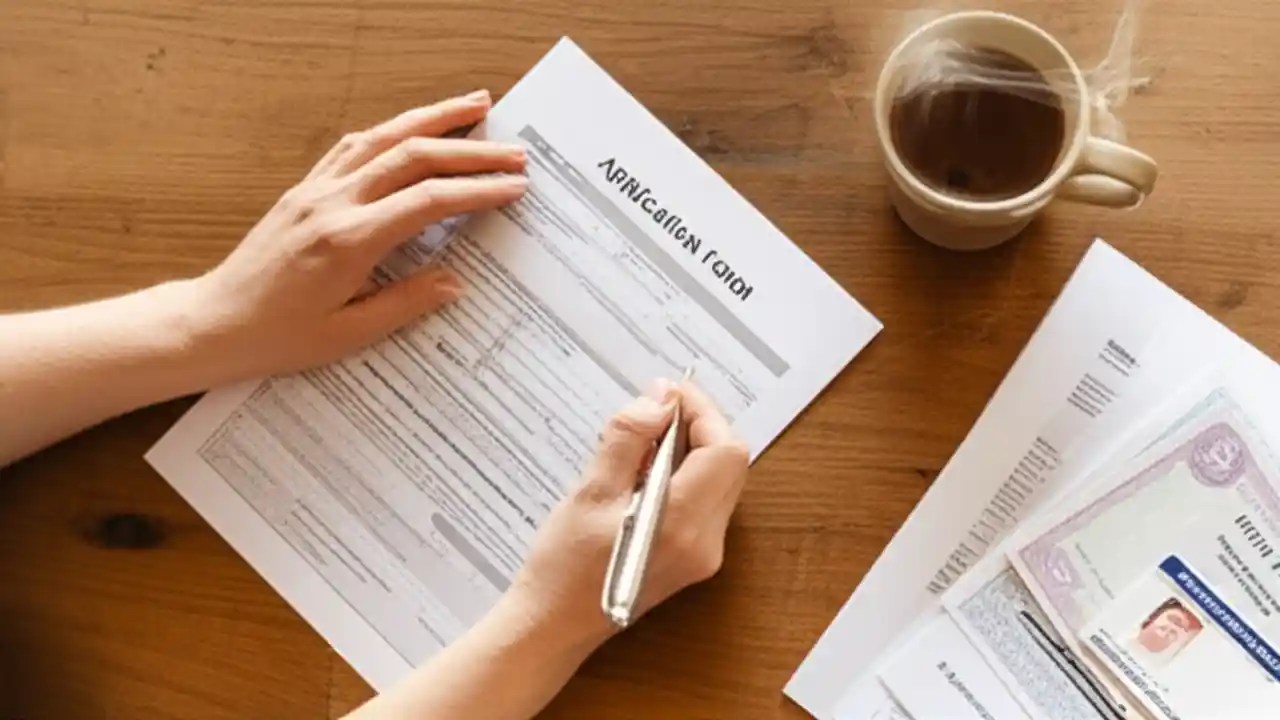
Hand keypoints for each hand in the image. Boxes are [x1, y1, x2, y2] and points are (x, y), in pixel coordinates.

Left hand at [182, 90, 527, 382]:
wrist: (214, 322)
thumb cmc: (278, 337)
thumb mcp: (348, 335)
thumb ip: (406, 303)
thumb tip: (455, 281)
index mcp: (347, 242)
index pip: (427, 202)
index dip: (477, 191)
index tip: (514, 187)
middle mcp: (332, 204)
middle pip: (413, 157)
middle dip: (471, 149)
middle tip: (514, 150)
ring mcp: (315, 190)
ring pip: (384, 137)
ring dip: (433, 118)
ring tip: (475, 105)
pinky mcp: (304, 190)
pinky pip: (354, 146)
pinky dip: (391, 130)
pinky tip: (414, 126)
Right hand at [500, 378, 749, 652]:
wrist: (554, 625)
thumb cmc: (563, 568)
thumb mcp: (590, 491)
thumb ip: (628, 439)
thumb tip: (658, 401)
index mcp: (682, 524)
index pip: (723, 450)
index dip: (701, 410)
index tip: (667, 392)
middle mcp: (705, 542)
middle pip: (730, 462)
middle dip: (698, 425)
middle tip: (654, 408)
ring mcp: (704, 553)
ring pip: (721, 478)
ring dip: (691, 447)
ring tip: (642, 440)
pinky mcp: (694, 557)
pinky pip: (705, 499)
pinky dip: (684, 472)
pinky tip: (644, 470)